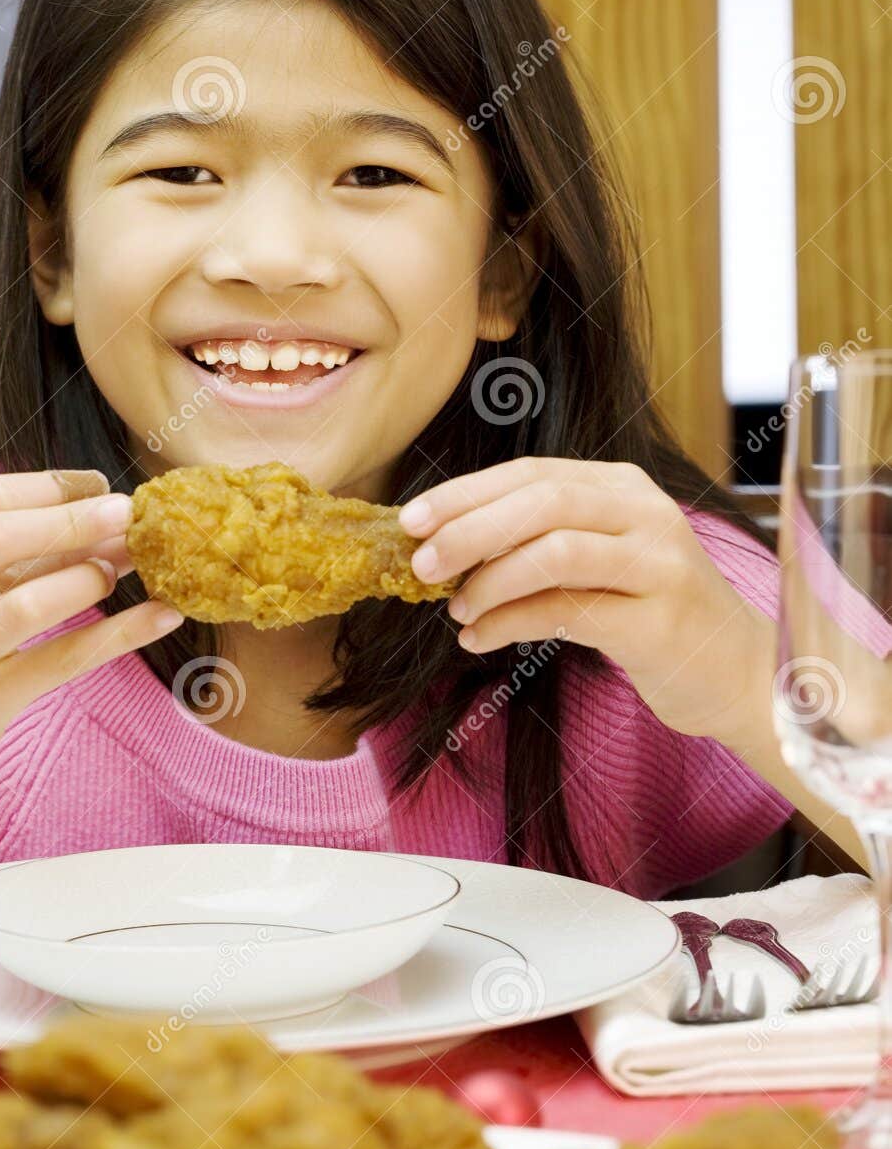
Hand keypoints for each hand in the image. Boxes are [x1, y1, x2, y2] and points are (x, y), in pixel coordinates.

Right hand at [0, 469, 183, 819]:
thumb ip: (12, 556)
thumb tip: (105, 516)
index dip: (51, 488)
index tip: (99, 484)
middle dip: (71, 521)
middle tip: (128, 515)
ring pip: (27, 606)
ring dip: (88, 579)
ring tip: (119, 571)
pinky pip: (61, 661)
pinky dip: (121, 635)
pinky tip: (163, 616)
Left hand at [400, 457, 772, 747]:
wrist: (737, 674)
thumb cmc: (650, 616)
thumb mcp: (596, 565)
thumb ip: (536, 546)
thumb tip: (443, 549)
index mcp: (623, 488)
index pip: (532, 474)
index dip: (465, 494)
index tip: (411, 519)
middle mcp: (646, 513)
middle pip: (542, 502)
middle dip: (469, 529)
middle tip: (423, 563)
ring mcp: (659, 563)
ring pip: (555, 552)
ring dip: (490, 580)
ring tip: (455, 610)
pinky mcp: (660, 620)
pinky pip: (568, 612)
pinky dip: (511, 624)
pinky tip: (479, 640)